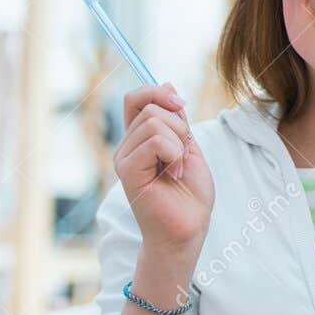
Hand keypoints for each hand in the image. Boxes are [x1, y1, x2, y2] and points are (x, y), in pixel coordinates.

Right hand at [114, 83, 213, 256]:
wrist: (187, 230)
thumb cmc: (189, 195)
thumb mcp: (189, 147)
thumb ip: (177, 120)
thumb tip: (167, 84)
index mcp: (140, 139)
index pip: (137, 98)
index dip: (158, 92)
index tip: (180, 104)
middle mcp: (127, 146)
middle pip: (150, 106)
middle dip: (180, 126)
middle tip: (183, 156)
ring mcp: (124, 158)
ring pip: (154, 122)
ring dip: (179, 143)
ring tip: (177, 169)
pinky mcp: (128, 171)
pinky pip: (154, 141)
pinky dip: (174, 153)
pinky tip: (173, 175)